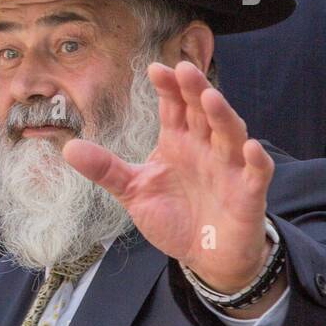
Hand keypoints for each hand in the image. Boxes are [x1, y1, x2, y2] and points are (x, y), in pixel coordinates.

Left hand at [63, 61, 274, 294]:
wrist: (205, 256)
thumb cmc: (174, 216)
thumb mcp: (133, 192)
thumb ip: (106, 169)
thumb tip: (68, 148)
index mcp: (178, 142)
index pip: (174, 107)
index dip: (168, 87)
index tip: (155, 69)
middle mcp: (206, 148)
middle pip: (202, 112)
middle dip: (194, 90)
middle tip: (184, 69)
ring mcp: (230, 168)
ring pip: (230, 134)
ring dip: (222, 115)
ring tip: (210, 97)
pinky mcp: (248, 193)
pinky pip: (257, 173)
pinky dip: (256, 160)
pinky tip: (250, 148)